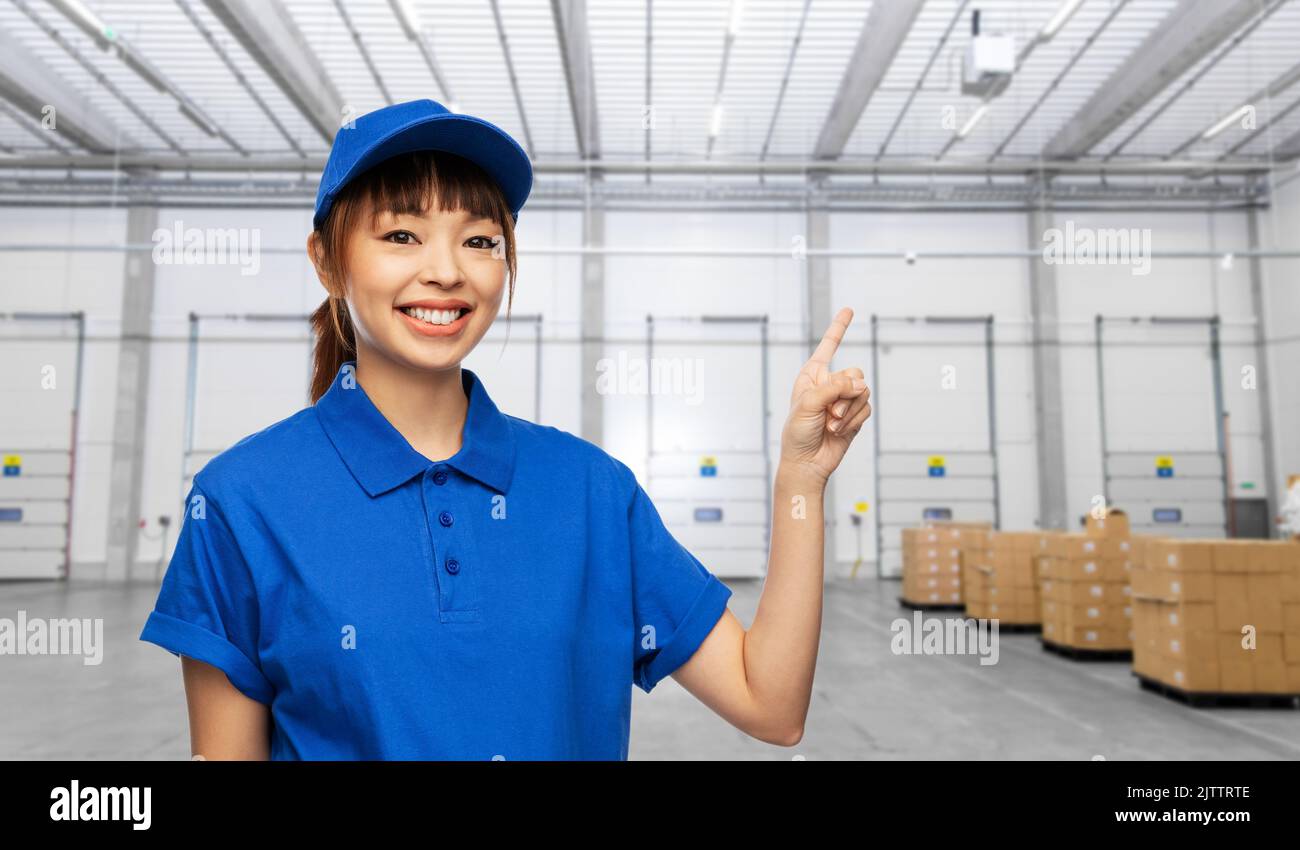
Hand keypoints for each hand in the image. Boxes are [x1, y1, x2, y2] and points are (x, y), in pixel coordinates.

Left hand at [780, 307, 870, 484]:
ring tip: (831, 424)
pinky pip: (867, 408)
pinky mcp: (855, 415)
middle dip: (845, 393)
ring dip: (848, 410)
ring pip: (863, 391)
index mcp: (812, 375)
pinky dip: (854, 420)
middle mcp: (829, 384)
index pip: (828, 346)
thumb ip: (834, 387)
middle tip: (830, 412)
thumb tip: (860, 384)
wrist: (807, 462)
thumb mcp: (808, 404)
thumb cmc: (798, 433)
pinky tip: (839, 430)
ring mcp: (843, 400)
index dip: (839, 328)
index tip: (849, 310)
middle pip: (854, 373)